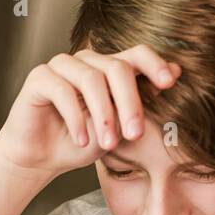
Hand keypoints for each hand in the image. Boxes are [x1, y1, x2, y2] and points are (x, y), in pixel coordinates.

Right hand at [0, 46, 180, 178]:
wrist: (39, 160)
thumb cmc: (78, 143)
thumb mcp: (116, 129)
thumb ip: (138, 105)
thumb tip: (175, 73)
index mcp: (108, 68)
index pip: (136, 54)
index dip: (154, 65)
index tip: (168, 84)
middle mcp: (86, 61)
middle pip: (117, 68)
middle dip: (130, 103)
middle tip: (135, 135)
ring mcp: (61, 66)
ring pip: (92, 79)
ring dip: (104, 114)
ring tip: (107, 144)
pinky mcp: (39, 77)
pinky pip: (62, 91)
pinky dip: (76, 119)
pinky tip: (81, 140)